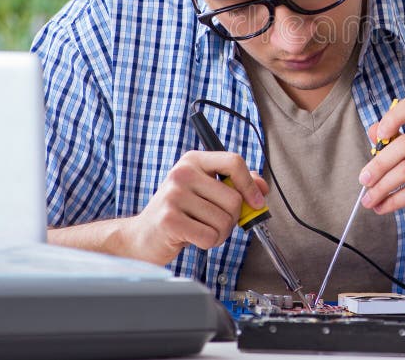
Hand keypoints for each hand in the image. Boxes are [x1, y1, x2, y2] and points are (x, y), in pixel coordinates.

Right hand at [122, 150, 268, 264]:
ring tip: (201, 229)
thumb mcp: (206, 191)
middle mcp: (182, 173)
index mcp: (194, 160)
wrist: (142, 236)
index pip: (233, 162)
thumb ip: (235, 185)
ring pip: (224, 221)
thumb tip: (262, 187)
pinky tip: (193, 238)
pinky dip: (208, 243)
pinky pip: (210, 236)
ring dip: (220, 233)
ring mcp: (173, 195)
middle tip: (216, 223)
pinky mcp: (169, 220)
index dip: (250, 184)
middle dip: (232, 219)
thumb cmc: (179, 213)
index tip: (256, 202)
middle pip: (233, 199)